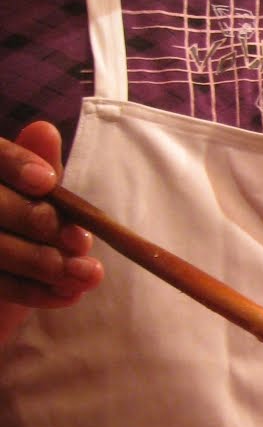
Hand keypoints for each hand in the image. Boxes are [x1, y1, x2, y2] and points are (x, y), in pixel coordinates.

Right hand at [0, 122, 102, 315]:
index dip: (15, 163)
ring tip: (88, 273)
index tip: (48, 181)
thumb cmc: (25, 229)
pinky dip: (35, 292)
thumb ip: (38, 164)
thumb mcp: (36, 196)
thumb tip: (45, 131)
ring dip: (44, 262)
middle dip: (37, 221)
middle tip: (81, 240)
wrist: (11, 282)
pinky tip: (69, 294)